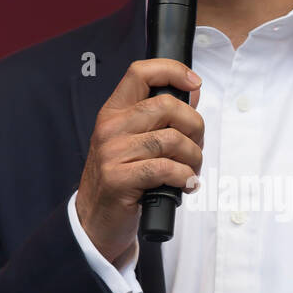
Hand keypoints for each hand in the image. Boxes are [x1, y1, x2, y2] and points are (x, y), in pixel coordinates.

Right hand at [76, 59, 204, 263]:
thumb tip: (193, 91)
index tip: (194, 82)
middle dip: (195, 126)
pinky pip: (166, 168)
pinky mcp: (119, 179)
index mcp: (113, 112)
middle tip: (197, 146)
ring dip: (193, 157)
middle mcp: (110, 127)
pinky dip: (184, 177)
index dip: (172, 70)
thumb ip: (160, 118)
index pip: (140, 72)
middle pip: (166, 106)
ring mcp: (113, 153)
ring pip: (172, 140)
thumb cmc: (121, 180)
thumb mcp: (134, 143)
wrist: (95, 222)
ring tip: (192, 170)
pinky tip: (186, 184)